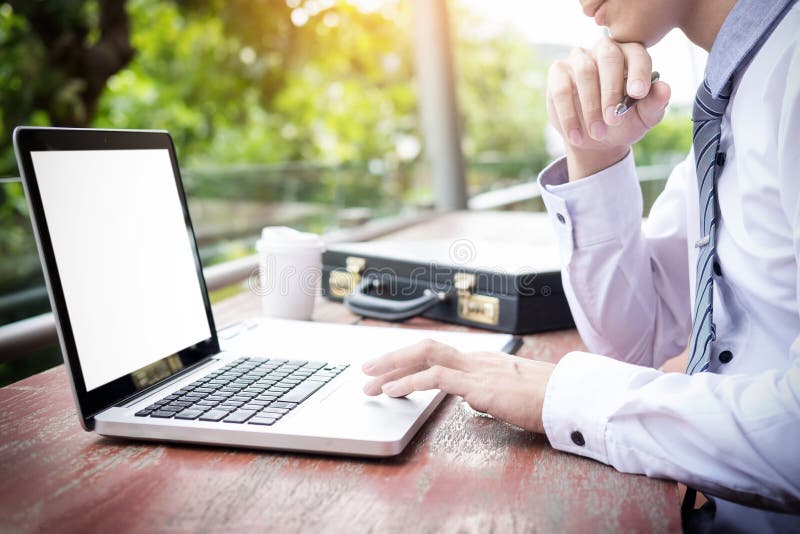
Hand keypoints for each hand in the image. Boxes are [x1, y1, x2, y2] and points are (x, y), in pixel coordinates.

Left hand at [362, 339, 554, 433]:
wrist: (569, 398)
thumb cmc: (546, 400)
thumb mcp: (510, 395)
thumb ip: (488, 394)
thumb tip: (473, 402)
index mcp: (482, 360)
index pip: (438, 352)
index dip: (409, 359)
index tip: (389, 369)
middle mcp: (475, 359)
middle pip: (425, 347)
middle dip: (392, 358)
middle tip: (367, 370)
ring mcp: (476, 369)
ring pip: (425, 356)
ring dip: (393, 368)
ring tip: (371, 381)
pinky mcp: (480, 384)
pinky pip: (437, 378)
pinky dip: (410, 382)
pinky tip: (393, 391)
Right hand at [546, 38, 670, 178]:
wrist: (597, 138)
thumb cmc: (625, 122)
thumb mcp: (644, 118)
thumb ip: (655, 104)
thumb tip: (664, 89)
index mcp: (631, 55)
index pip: (636, 53)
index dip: (638, 72)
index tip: (637, 94)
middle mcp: (605, 50)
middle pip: (608, 57)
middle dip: (612, 90)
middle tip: (614, 120)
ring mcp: (579, 59)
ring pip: (584, 71)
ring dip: (591, 106)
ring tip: (598, 133)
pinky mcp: (558, 73)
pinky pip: (561, 90)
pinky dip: (568, 115)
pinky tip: (576, 136)